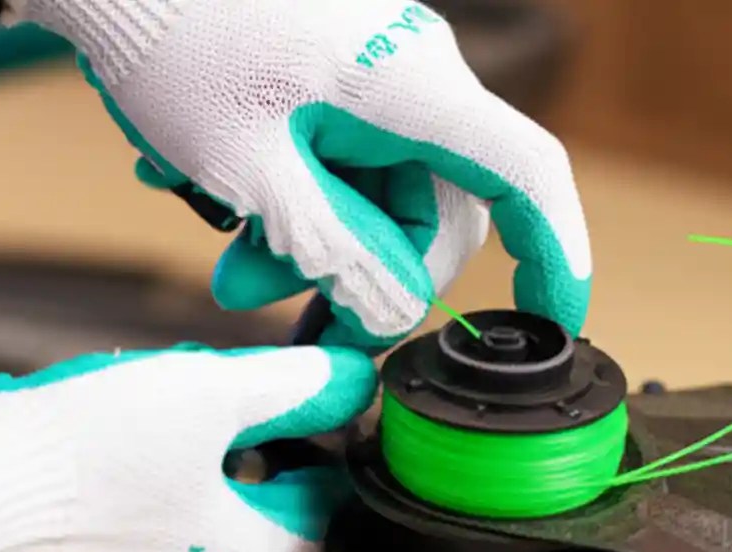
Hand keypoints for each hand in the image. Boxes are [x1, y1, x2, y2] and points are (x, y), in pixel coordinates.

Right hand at [0, 344, 374, 551]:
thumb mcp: (205, 392)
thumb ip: (290, 386)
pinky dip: (109, 517)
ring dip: (166, 486)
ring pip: (169, 542)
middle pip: (237, 525)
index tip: (297, 408)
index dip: (312, 450)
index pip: (312, 513)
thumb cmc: (79, 456)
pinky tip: (75, 472)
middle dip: (229, 459)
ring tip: (124, 427)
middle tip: (198, 403)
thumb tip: (352, 378)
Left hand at [5, 0, 590, 349]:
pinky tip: (240, 215)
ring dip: (322, 249)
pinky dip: (307, 208)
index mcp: (412, 86)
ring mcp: (381, 77)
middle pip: (440, 210)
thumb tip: (395, 315)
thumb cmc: (176, 49)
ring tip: (236, 269)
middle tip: (299, 319)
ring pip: (387, 198)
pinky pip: (353, 167)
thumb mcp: (252, 172)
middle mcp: (415, 76)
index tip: (554, 322)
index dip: (554, 254)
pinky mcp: (345, 83)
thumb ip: (333, 253)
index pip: (523, 174)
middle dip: (371, 275)